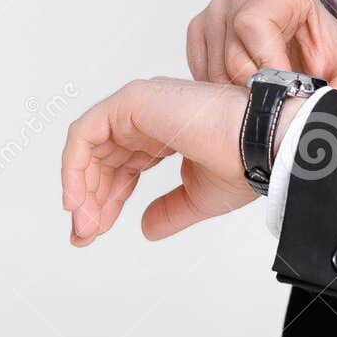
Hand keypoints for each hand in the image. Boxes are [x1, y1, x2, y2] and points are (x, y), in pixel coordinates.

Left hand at [61, 75, 281, 245]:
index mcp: (166, 132)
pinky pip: (85, 133)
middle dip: (89, 197)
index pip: (122, 165)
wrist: (263, 146)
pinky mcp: (132, 101)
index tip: (92, 231)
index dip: (105, 199)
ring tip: (84, 223)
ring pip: (89, 145)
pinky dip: (74, 166)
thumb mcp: (198, 198)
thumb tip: (145, 229)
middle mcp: (150, 115)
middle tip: (84, 234)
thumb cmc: (246, 164)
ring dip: (80, 186)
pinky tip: (78, 198)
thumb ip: (168, 211)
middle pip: (102, 157)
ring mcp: (140, 105)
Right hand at [186, 0, 336, 100]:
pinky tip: (242, 94)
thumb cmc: (319, 49)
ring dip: (237, 96)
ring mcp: (218, 9)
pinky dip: (219, 92)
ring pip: (214, 68)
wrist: (303, 43)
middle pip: (233, 53)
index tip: (286, 90)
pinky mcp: (200, 28)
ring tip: (265, 101)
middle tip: (278, 106)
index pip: (255, 24)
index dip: (267, 64)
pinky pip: (200, 70)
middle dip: (256, 89)